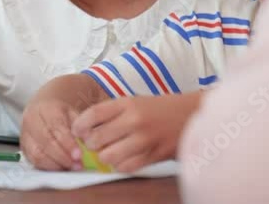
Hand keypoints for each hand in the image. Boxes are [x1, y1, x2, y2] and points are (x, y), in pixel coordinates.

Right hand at [20, 99, 82, 170]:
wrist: (42, 110)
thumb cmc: (60, 113)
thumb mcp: (73, 113)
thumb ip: (80, 126)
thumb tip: (88, 141)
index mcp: (45, 109)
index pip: (55, 127)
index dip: (67, 143)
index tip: (79, 155)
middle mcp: (31, 121)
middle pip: (45, 142)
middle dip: (63, 157)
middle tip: (78, 165)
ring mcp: (25, 135)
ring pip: (37, 154)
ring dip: (56, 165)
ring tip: (71, 167)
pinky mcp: (24, 148)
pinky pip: (34, 161)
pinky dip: (49, 167)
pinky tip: (61, 168)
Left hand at [72, 92, 200, 172]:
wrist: (192, 115)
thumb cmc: (160, 108)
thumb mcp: (135, 101)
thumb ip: (112, 113)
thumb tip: (86, 128)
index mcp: (128, 103)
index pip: (93, 114)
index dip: (80, 125)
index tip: (77, 131)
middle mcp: (134, 120)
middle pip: (97, 138)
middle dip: (91, 144)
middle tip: (93, 144)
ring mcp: (145, 139)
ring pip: (109, 156)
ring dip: (105, 156)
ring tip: (108, 152)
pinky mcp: (154, 155)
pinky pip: (126, 167)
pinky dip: (120, 166)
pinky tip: (122, 159)